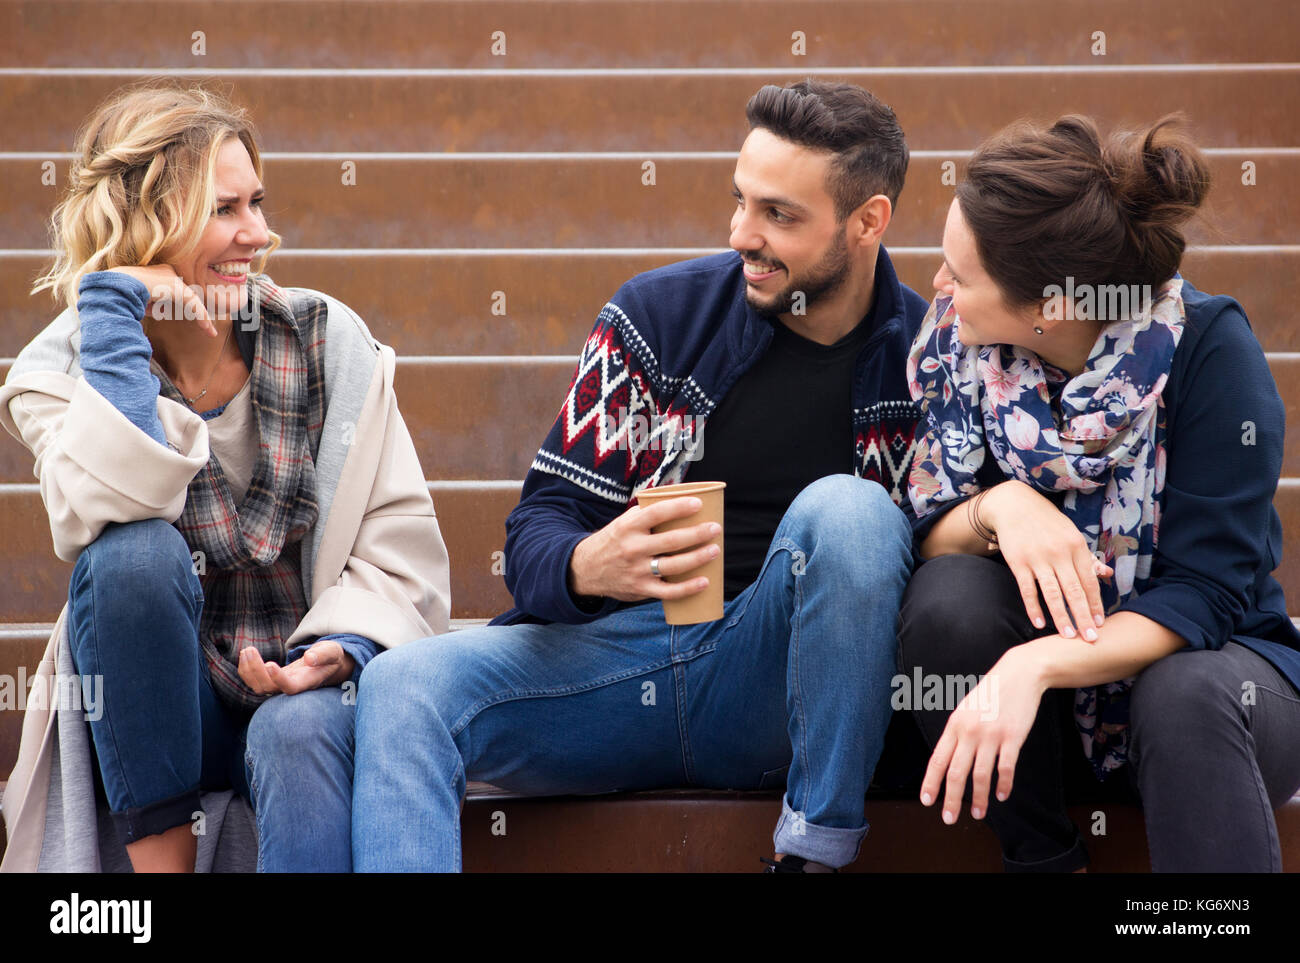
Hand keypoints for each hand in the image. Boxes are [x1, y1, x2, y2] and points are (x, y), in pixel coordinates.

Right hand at [107, 264, 216, 336]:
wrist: (116, 287)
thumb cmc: (124, 294)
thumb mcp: (141, 299)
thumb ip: (153, 303)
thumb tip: (160, 312)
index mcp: (158, 272)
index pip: (174, 290)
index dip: (181, 305)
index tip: (184, 318)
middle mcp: (168, 272)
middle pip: (186, 295)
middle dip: (197, 312)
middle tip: (207, 327)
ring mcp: (173, 279)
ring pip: (192, 300)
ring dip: (202, 317)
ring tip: (210, 331)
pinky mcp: (178, 288)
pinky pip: (194, 304)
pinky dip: (202, 317)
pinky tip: (208, 329)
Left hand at [237, 641, 354, 695]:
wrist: (327, 666)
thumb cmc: (331, 658)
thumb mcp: (332, 652)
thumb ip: (323, 655)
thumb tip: (309, 658)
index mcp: (308, 682)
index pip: (291, 687)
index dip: (279, 679)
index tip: (269, 664)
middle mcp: (292, 687)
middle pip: (268, 688)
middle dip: (256, 670)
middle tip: (249, 649)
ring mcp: (281, 685)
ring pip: (259, 687)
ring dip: (248, 671)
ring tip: (246, 651)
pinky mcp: (274, 681)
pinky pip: (255, 682)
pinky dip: (246, 670)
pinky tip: (245, 655)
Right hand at [569, 495, 720, 601]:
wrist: (585, 570)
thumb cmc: (614, 541)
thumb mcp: (623, 523)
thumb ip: (646, 514)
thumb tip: (679, 500)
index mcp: (628, 527)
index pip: (656, 513)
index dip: (679, 507)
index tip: (698, 503)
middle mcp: (632, 548)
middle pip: (671, 541)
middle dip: (697, 534)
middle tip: (716, 528)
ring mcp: (637, 571)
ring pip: (673, 565)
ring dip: (698, 558)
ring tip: (715, 550)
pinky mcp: (641, 589)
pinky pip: (669, 591)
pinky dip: (688, 588)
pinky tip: (705, 582)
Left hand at [920, 645, 1048, 823]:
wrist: (1018, 674)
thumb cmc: (991, 693)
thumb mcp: (966, 710)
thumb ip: (957, 734)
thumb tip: (949, 760)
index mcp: (954, 725)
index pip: (937, 760)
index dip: (931, 783)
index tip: (926, 801)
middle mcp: (969, 732)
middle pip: (955, 773)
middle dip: (950, 799)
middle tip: (948, 819)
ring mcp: (991, 735)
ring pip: (980, 775)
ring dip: (978, 799)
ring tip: (977, 814)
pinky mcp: (1012, 737)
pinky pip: (1005, 768)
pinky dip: (1003, 785)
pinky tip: (1001, 795)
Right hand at [980, 480, 1113, 640]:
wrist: (1015, 504)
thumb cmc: (1047, 522)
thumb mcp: (1071, 534)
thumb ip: (1087, 557)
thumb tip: (1107, 574)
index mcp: (1076, 546)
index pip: (1089, 582)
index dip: (1095, 604)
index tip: (1099, 624)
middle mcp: (1059, 553)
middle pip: (1074, 591)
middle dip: (1083, 617)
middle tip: (1091, 639)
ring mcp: (1038, 559)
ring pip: (1053, 594)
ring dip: (1061, 617)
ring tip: (1068, 636)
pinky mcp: (1018, 562)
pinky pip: (1028, 590)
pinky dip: (1034, 608)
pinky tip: (1039, 624)